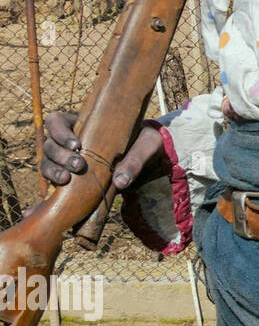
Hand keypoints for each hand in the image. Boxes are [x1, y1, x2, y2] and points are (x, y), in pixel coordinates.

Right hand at [39, 111, 162, 189]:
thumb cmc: (144, 144)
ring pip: (47, 164)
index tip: (76, 144)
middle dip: (59, 155)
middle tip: (78, 165)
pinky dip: (46, 195)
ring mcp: (67, 161)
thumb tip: (121, 182)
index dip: (59, 131)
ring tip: (66, 180)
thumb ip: (135, 161)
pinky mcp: (71, 179)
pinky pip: (52, 185)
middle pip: (49, 145)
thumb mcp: (146, 146)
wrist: (149, 161)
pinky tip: (42, 204)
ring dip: (53, 171)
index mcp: (82, 124)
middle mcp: (69, 142)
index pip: (56, 121)